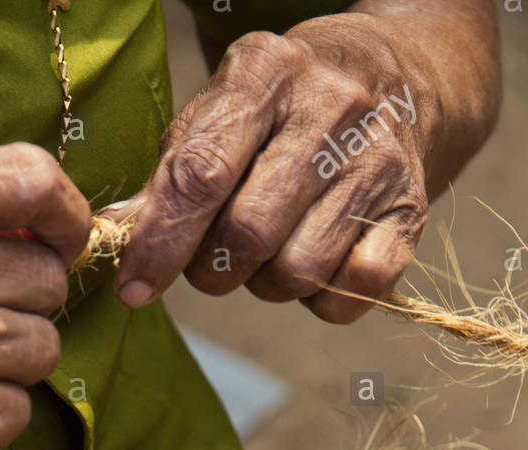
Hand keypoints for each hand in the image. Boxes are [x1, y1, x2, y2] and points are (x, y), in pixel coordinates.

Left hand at [114, 19, 438, 323]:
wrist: (395, 81)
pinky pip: (353, 291)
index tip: (134, 288)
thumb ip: (170, 175)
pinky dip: (324, 299)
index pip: (201, 174)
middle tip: (213, 262)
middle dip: (214, 269)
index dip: (161, 242)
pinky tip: (317, 267)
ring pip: (298, 272)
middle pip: (248, 233)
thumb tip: (115, 235)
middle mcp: (329, 109)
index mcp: (266, 71)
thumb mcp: (221, 114)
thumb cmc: (280, 111)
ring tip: (269, 257)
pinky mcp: (411, 211)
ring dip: (268, 286)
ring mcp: (377, 162)